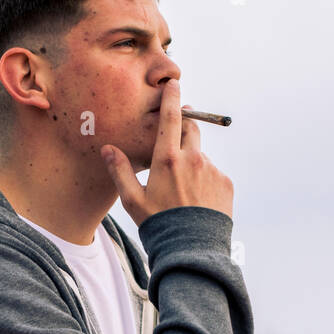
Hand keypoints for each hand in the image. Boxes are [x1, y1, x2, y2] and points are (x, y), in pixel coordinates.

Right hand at [100, 79, 233, 227]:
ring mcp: (212, 170)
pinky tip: (197, 201)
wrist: (192, 250)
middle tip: (176, 136)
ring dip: (193, 163)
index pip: (171, 118)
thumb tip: (107, 149)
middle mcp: (193, 159)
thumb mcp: (132, 201)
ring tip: (183, 192)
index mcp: (167, 159)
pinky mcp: (226, 183)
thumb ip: (120, 171)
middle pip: (191, 129)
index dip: (172, 97)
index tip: (174, 83)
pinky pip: (214, 174)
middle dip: (185, 126)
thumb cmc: (158, 226)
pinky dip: (206, 181)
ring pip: (201, 156)